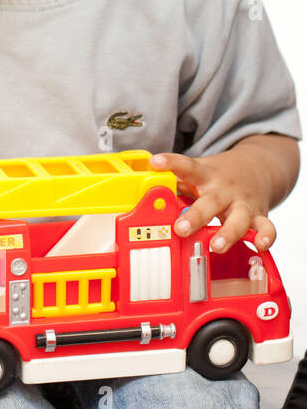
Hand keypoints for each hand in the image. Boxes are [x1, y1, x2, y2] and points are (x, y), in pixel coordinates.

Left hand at [150, 150, 277, 252]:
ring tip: (216, 246)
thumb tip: (141, 197)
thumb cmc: (215, 177)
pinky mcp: (259, 214)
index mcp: (204, 176)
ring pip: (239, 218)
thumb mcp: (195, 175)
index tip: (155, 162)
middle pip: (211, 201)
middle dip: (196, 216)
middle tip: (180, 228)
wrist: (257, 168)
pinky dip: (266, 236)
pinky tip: (260, 245)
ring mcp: (243, 203)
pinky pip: (266, 226)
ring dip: (228, 233)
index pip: (186, 166)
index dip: (170, 163)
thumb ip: (174, 185)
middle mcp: (224, 189)